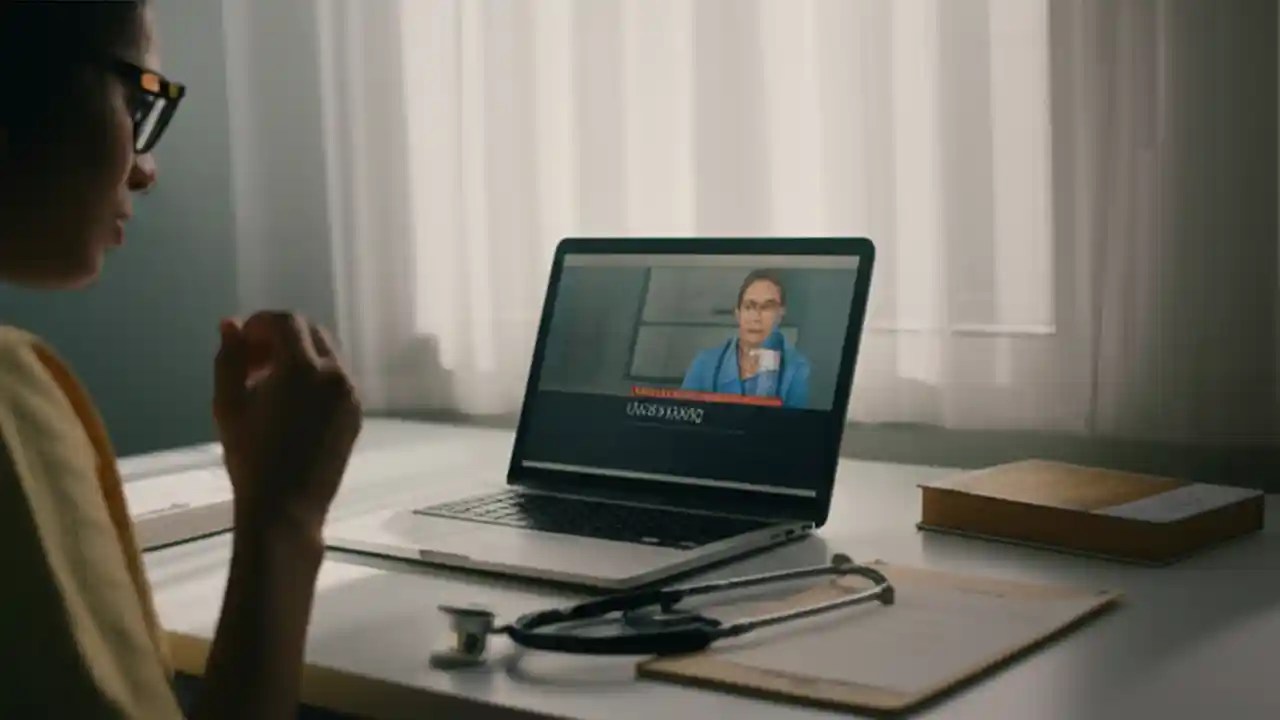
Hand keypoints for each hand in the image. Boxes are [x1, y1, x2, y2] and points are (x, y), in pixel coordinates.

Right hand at [213, 311, 361, 535]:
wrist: (287, 507)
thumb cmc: (250, 457)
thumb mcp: (228, 404)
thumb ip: (230, 358)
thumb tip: (229, 325)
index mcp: (304, 368)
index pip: (287, 322)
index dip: (260, 323)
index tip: (241, 341)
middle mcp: (335, 375)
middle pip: (311, 333)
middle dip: (279, 337)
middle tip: (251, 361)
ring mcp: (351, 395)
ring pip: (327, 355)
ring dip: (298, 356)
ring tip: (267, 383)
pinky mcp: (355, 413)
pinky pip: (336, 379)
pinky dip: (314, 377)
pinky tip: (290, 402)